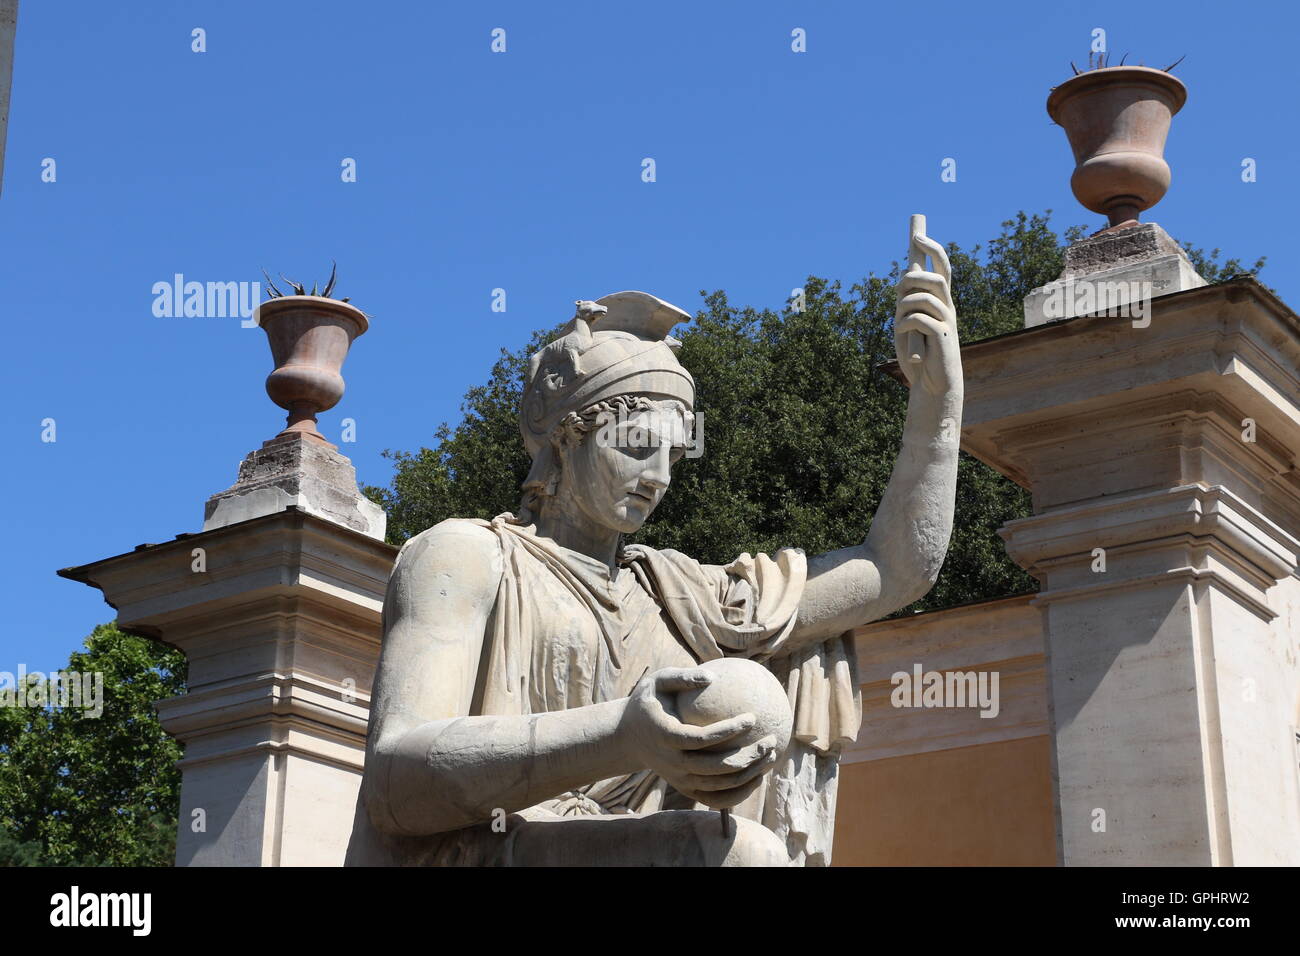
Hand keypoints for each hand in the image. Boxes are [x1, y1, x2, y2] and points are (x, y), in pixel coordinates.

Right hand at [621, 667, 779, 809]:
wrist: (627, 737)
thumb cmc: (649, 702)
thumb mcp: (656, 681)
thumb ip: (682, 677)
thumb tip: (712, 675)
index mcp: (666, 737)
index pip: (701, 739)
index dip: (728, 731)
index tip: (752, 717)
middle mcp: (672, 763)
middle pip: (716, 768)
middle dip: (748, 757)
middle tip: (771, 740)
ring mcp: (679, 780)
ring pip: (720, 786)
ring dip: (750, 774)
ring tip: (771, 755)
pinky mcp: (685, 789)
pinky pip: (716, 798)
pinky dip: (740, 791)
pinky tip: (759, 774)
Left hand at [895, 230, 960, 397]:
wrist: (931, 384)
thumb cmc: (918, 353)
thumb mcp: (907, 321)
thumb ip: (907, 300)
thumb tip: (904, 277)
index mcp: (940, 301)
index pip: (942, 268)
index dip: (932, 250)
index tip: (917, 237)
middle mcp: (947, 307)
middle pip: (936, 277)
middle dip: (914, 277)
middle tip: (900, 289)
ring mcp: (947, 321)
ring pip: (924, 297)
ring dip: (904, 304)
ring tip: (898, 319)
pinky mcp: (942, 336)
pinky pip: (918, 318)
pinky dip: (904, 323)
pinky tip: (901, 333)